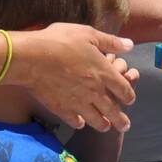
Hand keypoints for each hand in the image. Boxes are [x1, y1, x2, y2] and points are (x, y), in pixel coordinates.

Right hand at [9, 23, 136, 131]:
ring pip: (95, 119)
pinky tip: (80, 123)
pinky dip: (79, 123)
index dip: (129, 95)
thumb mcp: (89, 34)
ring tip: (106, 128)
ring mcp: (78, 102)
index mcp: (104, 74)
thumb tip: (130, 45)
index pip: (123, 89)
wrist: (31, 58)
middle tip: (125, 126)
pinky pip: (73, 120)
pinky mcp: (60, 108)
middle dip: (120, 119)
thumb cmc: (60, 41)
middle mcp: (94, 92)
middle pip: (112, 110)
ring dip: (102, 124)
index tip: (130, 100)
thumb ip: (111, 42)